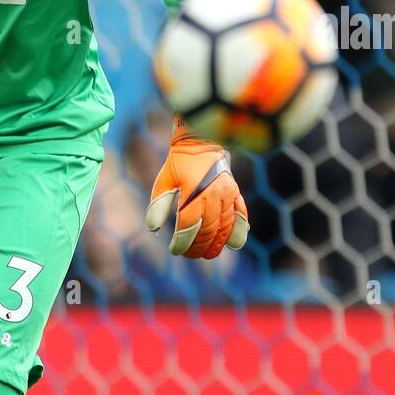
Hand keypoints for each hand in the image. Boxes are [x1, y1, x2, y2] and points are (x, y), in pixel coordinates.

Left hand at [144, 116, 249, 259]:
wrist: (202, 139)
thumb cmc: (179, 161)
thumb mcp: (165, 180)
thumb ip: (159, 204)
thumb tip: (153, 228)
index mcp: (194, 191)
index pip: (189, 226)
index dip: (183, 242)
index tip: (175, 251)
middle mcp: (214, 194)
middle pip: (208, 230)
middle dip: (199, 246)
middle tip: (190, 255)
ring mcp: (228, 193)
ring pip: (226, 226)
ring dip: (218, 243)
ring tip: (209, 254)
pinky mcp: (236, 191)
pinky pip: (241, 214)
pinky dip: (239, 230)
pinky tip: (235, 244)